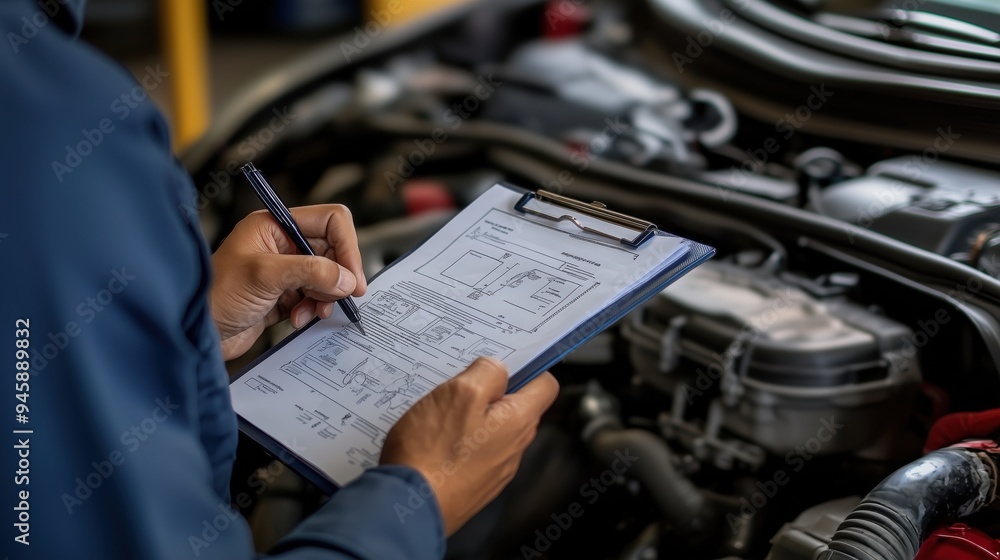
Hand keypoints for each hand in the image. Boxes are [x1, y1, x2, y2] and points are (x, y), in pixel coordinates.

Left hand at [210, 205, 367, 360]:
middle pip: (332, 251)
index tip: (352, 275)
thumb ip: (311, 272)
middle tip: (339, 297)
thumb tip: (346, 278)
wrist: (198, 334)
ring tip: (312, 311)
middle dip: (337, 276)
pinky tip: (297, 317)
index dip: (346, 245)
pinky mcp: (285, 296)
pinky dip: (313, 309)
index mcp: (275, 226)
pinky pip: (315, 297)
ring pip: (328, 277)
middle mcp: (282, 244)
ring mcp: (285, 271)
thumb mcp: (265, 276)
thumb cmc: (215, 296)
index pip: (329, 221)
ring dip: (325, 296)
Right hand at [380, 357, 558, 535]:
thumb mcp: (460, 392)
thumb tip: (498, 369)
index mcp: (519, 422)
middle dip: (492, 392)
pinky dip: (460, 441)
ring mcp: (495, 469)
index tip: (500, 363)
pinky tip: (434, 440)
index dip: (528, 368)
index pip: (545, 385)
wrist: (408, 508)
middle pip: (517, 407)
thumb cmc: (433, 452)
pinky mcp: (474, 484)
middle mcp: (514, 448)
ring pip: (493, 430)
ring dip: (472, 417)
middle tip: (460, 386)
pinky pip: (475, 451)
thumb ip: (487, 373)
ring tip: (440, 414)